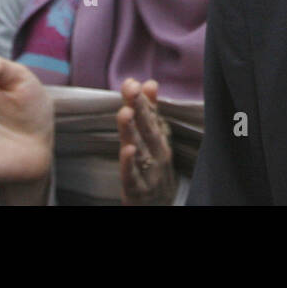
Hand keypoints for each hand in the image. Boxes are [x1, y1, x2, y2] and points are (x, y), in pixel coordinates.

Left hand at [117, 77, 175, 205]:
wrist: (162, 205)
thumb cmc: (157, 167)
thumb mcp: (157, 138)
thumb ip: (152, 111)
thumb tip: (150, 82)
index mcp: (160, 138)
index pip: (151, 116)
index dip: (142, 99)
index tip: (132, 82)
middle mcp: (157, 152)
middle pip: (147, 128)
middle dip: (139, 107)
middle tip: (131, 88)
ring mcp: (149, 171)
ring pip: (139, 149)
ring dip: (132, 131)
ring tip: (125, 113)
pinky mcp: (138, 189)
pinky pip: (133, 176)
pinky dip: (130, 164)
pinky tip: (127, 150)